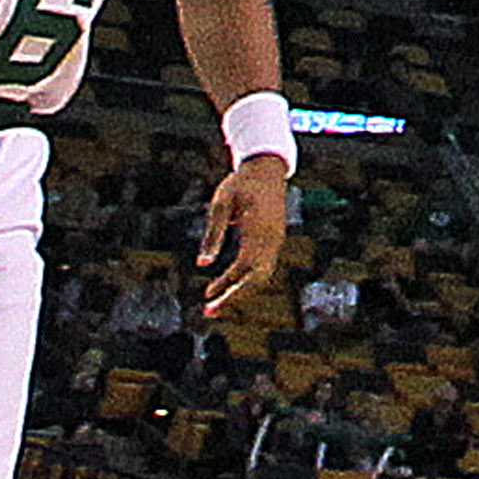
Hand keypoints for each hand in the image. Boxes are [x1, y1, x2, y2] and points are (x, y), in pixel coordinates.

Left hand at [201, 154, 291, 320]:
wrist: (267, 167)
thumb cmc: (241, 183)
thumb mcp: (221, 204)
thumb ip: (212, 234)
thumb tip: (201, 264)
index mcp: (259, 231)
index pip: (244, 267)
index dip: (226, 283)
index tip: (207, 294)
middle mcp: (272, 239)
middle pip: (256, 278)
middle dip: (233, 297)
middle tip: (209, 311)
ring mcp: (276, 239)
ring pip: (262, 275)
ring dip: (240, 291)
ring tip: (217, 302)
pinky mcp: (275, 238)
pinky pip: (264, 266)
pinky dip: (247, 279)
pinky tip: (230, 283)